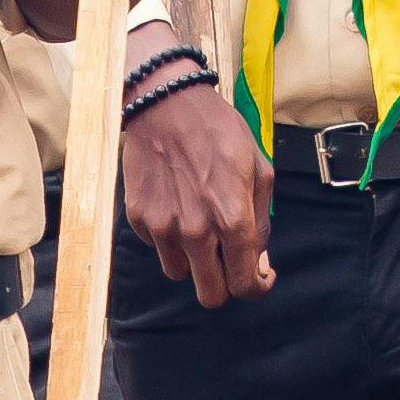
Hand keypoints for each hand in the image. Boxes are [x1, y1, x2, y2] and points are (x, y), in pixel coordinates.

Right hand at [119, 63, 276, 305]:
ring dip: (193, 260)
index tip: (258, 277)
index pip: (245, 283)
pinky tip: (176, 203)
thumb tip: (258, 257)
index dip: (256, 287)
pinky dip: (168, 235)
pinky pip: (157, 245)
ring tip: (198, 226)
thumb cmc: (217, 130)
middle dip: (224, 285)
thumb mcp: (258, 167)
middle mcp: (196, 230)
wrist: (165, 104)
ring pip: (179, 273)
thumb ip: (261, 218)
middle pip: (210, 295)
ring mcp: (163, 226)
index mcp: (231, 218)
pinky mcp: (139, 218)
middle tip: (228, 264)